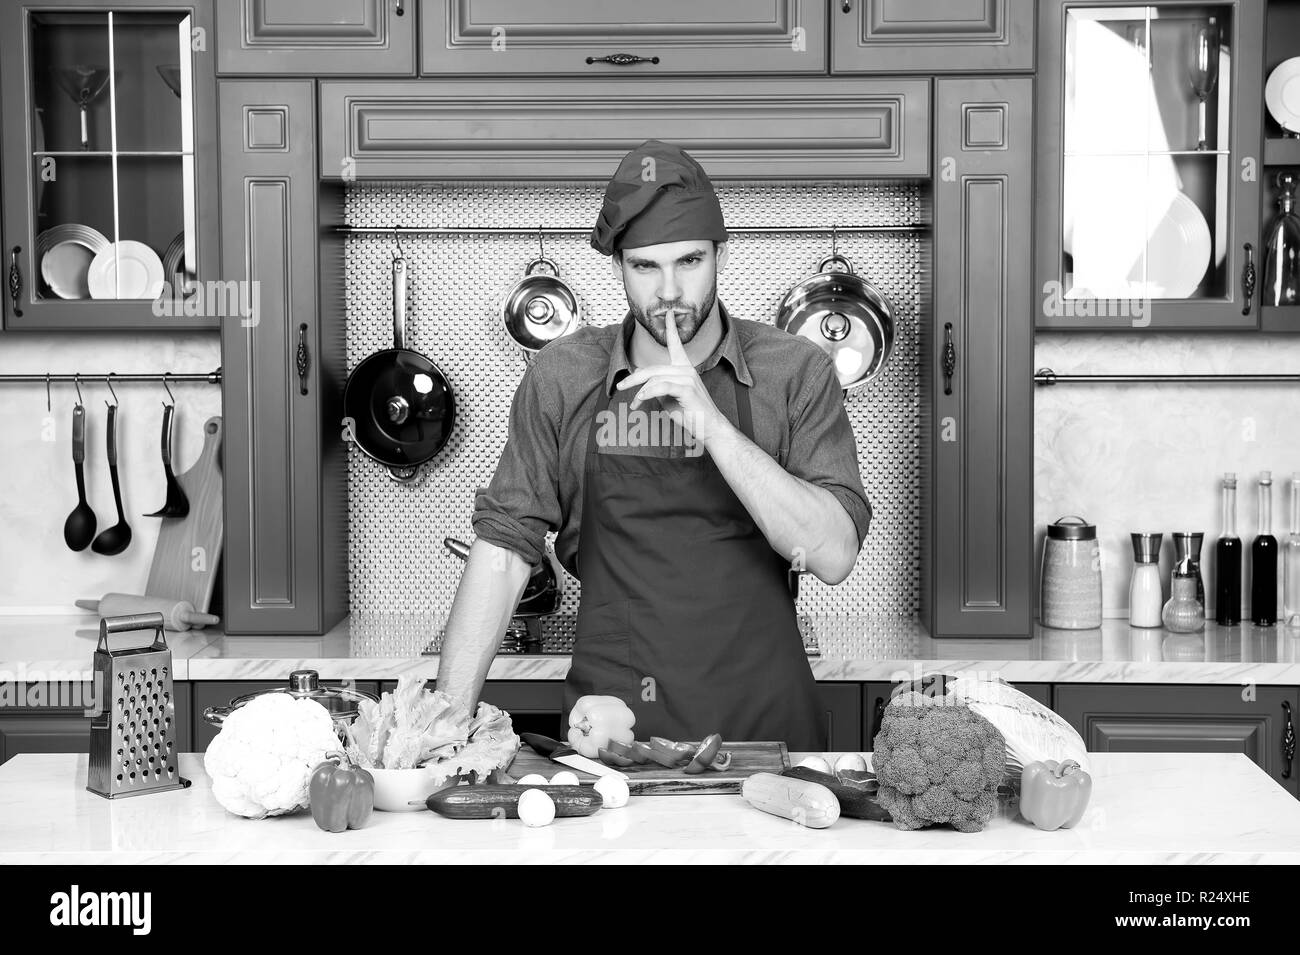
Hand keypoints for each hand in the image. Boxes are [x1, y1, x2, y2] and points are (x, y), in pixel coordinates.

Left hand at [616, 311, 730, 445]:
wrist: (708, 427)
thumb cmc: (689, 413)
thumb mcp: (668, 397)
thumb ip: (657, 386)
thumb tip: (640, 379)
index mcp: (684, 368)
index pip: (676, 345)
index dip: (672, 329)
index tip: (668, 314)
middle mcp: (687, 369)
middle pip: (653, 369)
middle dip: (633, 378)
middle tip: (620, 386)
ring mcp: (688, 378)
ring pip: (655, 379)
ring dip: (640, 393)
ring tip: (635, 405)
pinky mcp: (687, 389)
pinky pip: (661, 387)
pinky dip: (648, 393)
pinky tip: (641, 400)